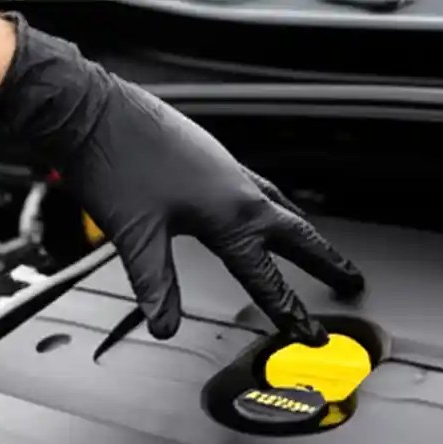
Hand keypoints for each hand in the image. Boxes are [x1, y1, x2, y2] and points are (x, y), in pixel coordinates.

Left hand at [0, 14, 363, 343]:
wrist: (92, 111)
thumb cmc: (112, 165)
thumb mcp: (134, 236)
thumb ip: (156, 285)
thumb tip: (165, 325)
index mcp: (228, 214)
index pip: (268, 276)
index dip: (290, 310)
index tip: (311, 333)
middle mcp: (237, 189)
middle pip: (296, 233)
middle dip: (325, 261)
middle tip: (351, 279)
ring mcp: (227, 169)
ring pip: (281, 205)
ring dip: (303, 230)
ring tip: (317, 246)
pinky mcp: (211, 156)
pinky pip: (259, 185)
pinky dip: (274, 204)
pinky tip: (264, 206)